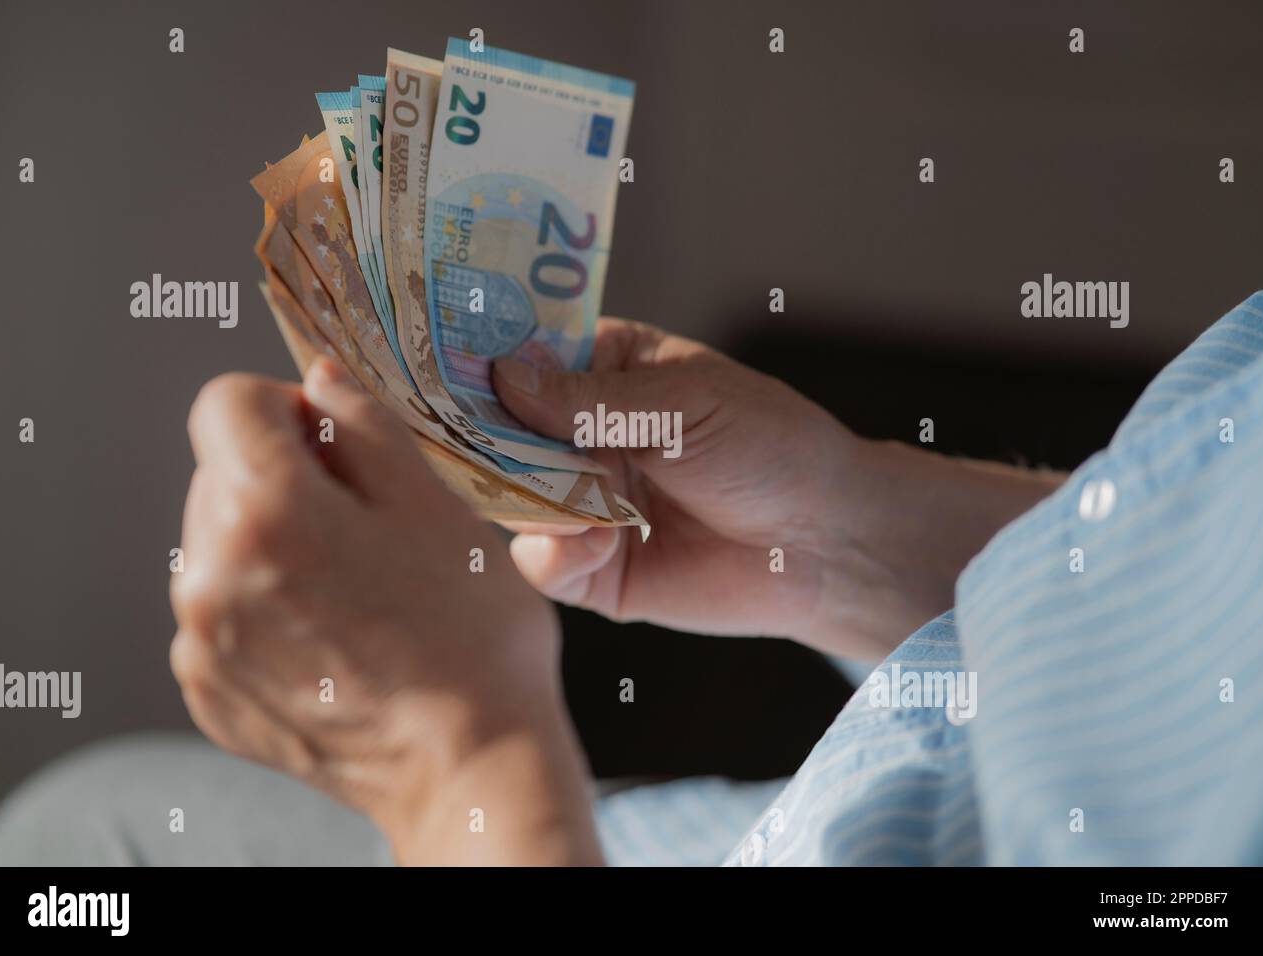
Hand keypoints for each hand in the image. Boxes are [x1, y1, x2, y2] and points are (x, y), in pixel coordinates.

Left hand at [169, 359, 599, 863]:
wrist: (467, 768)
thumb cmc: (468, 638)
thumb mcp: (435, 503)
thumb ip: (364, 423)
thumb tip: (320, 381)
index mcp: (264, 510)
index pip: (226, 402)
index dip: (289, 408)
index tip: (338, 447)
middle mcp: (208, 574)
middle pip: (221, 474)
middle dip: (284, 479)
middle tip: (367, 526)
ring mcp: (201, 640)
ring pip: (221, 544)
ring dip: (274, 544)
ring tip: (357, 590)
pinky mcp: (210, 689)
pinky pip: (222, 612)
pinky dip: (266, 607)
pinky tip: (335, 635)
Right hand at [494, 319, 1066, 658]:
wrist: (824, 542)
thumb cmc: (769, 447)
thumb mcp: (682, 405)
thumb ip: (591, 401)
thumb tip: (502, 374)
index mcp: (602, 372)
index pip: (519, 357)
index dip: (478, 359)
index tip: (438, 362)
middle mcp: (581, 435)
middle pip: (497, 432)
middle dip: (485, 439)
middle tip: (471, 440)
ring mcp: (583, 502)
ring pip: (508, 499)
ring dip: (527, 500)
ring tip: (578, 503)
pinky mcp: (595, 570)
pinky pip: (543, 561)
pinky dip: (556, 553)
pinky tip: (599, 543)